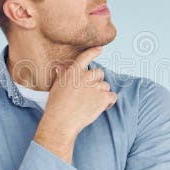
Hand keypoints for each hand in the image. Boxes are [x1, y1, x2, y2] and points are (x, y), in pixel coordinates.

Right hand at [34, 46, 117, 161]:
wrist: (61, 121)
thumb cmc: (56, 106)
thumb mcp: (56, 87)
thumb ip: (61, 75)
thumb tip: (59, 67)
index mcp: (73, 72)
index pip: (85, 57)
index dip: (93, 52)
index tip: (99, 48)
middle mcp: (85, 77)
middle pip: (99, 73)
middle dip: (98, 82)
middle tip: (91, 93)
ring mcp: (95, 87)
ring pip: (105, 86)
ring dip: (102, 93)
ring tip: (92, 104)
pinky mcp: (102, 98)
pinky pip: (112, 96)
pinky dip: (110, 101)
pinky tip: (103, 107)